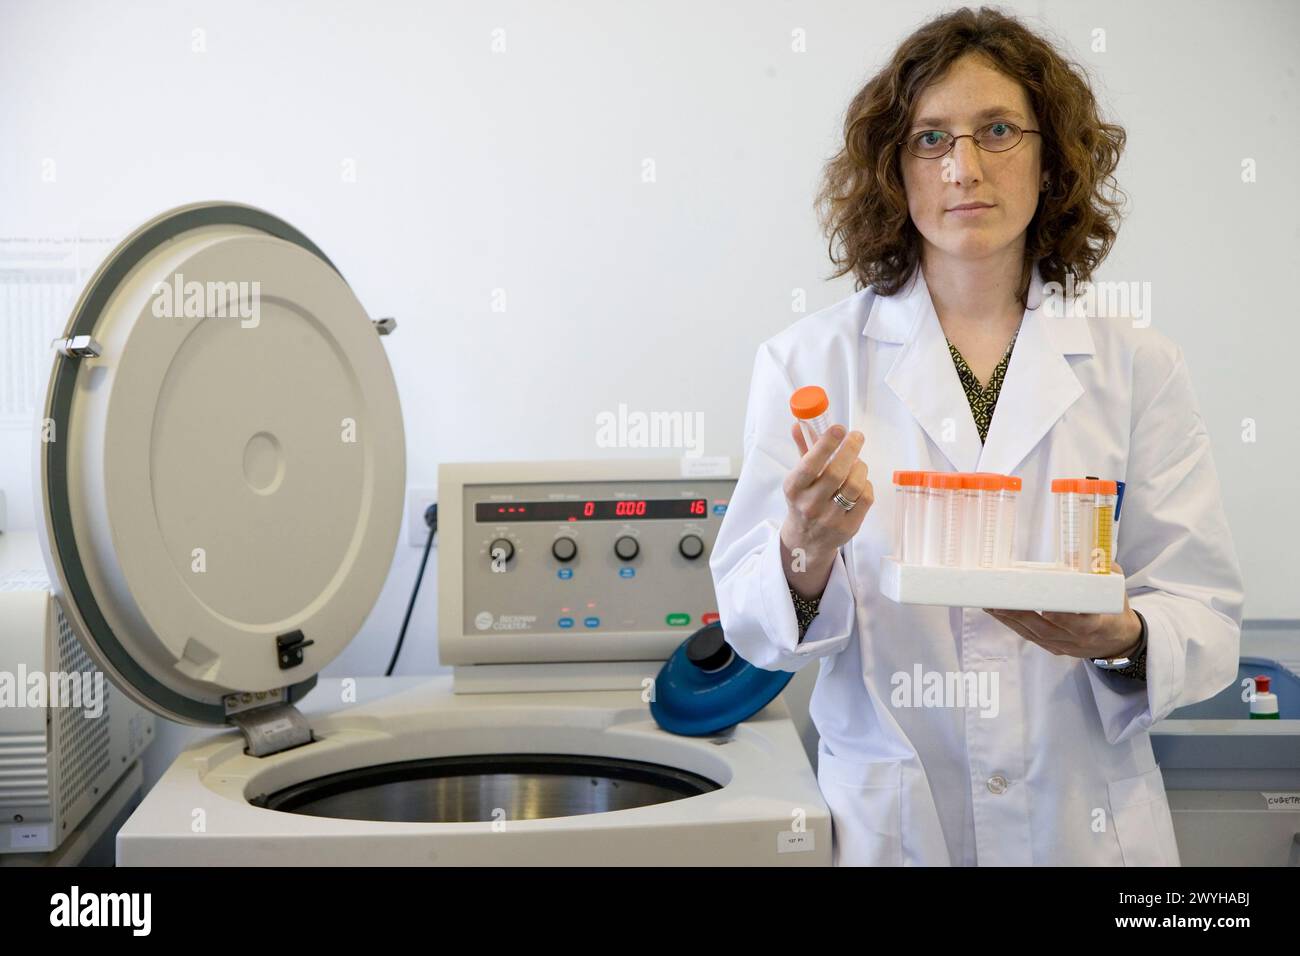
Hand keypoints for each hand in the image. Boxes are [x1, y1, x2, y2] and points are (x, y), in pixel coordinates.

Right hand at [780, 423, 871, 597]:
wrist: (806, 540)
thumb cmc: (804, 500)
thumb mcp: (799, 477)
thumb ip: (803, 450)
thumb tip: (800, 423)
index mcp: (794, 488)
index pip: (810, 464)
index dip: (826, 444)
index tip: (838, 428)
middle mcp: (810, 505)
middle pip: (836, 473)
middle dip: (850, 450)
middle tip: (856, 437)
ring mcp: (830, 518)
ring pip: (855, 485)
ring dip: (860, 467)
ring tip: (857, 463)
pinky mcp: (848, 527)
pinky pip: (866, 498)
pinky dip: (866, 484)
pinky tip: (860, 482)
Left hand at [982, 561, 1141, 660]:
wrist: (1118, 642)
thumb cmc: (1115, 610)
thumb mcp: (1115, 588)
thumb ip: (1101, 569)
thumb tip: (1077, 552)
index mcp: (1098, 624)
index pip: (1078, 624)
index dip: (1061, 617)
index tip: (1045, 607)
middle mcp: (1078, 639)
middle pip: (1045, 629)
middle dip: (1020, 615)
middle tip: (998, 601)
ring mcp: (1064, 646)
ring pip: (1033, 634)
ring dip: (1009, 619)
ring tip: (989, 603)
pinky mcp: (1053, 648)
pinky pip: (1030, 637)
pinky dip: (1012, 624)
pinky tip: (997, 612)